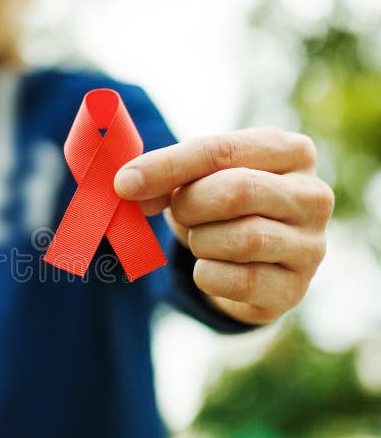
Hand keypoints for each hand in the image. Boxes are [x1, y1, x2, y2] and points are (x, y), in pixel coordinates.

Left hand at [114, 128, 333, 324]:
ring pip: (242, 238)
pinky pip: (241, 281)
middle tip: (180, 214)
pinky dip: (209, 276)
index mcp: (290, 151)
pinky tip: (211, 268)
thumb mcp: (197, 180)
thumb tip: (127, 184)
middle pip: (236, 191)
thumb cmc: (221, 209)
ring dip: (201, 241)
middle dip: (190, 206)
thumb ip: (166, 176)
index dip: (167, 166)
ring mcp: (311, 244)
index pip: (221, 150)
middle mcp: (313, 195)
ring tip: (202, 239)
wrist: (248, 264)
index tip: (124, 183)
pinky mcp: (296, 288)